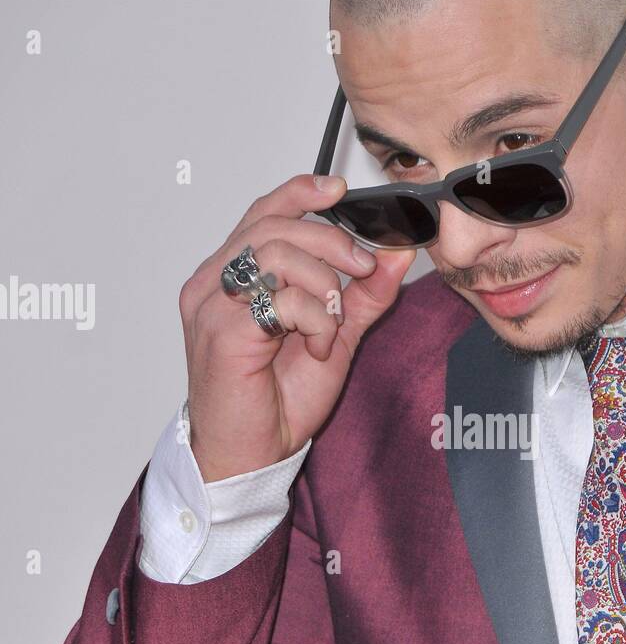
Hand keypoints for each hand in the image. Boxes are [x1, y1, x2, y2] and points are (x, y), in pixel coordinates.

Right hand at [179, 173, 415, 481]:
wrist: (251, 454)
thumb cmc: (276, 400)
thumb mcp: (334, 336)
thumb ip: (362, 295)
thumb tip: (396, 253)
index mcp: (231, 277)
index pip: (263, 214)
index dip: (300, 192)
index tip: (339, 188)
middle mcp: (213, 284)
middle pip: (273, 226)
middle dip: (331, 240)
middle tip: (361, 268)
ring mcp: (212, 306)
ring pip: (276, 254)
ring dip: (323, 286)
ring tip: (333, 324)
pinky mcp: (221, 332)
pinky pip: (280, 299)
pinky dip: (315, 319)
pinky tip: (319, 347)